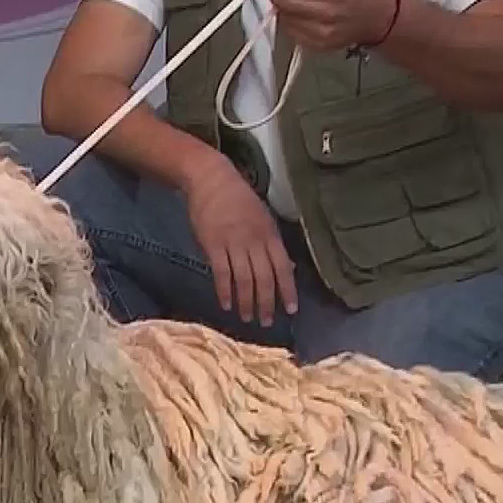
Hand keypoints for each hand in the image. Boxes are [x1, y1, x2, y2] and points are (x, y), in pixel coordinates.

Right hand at [180, 158, 297, 326]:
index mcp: (270, 235)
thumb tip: (289, 269)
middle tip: (267, 322)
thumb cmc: (238, 199)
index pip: (283, 268)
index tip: (291, 311)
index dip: (288, 291)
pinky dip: (225, 291)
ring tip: (247, 318)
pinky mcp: (213, 245)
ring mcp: (234, 243)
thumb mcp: (263, 218)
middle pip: (265, 278)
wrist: (211, 180)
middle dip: (267, 303)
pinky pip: (221, 273)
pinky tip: (226, 305)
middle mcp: (255, 241)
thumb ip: (272, 245)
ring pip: (245, 279)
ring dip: (247, 302)